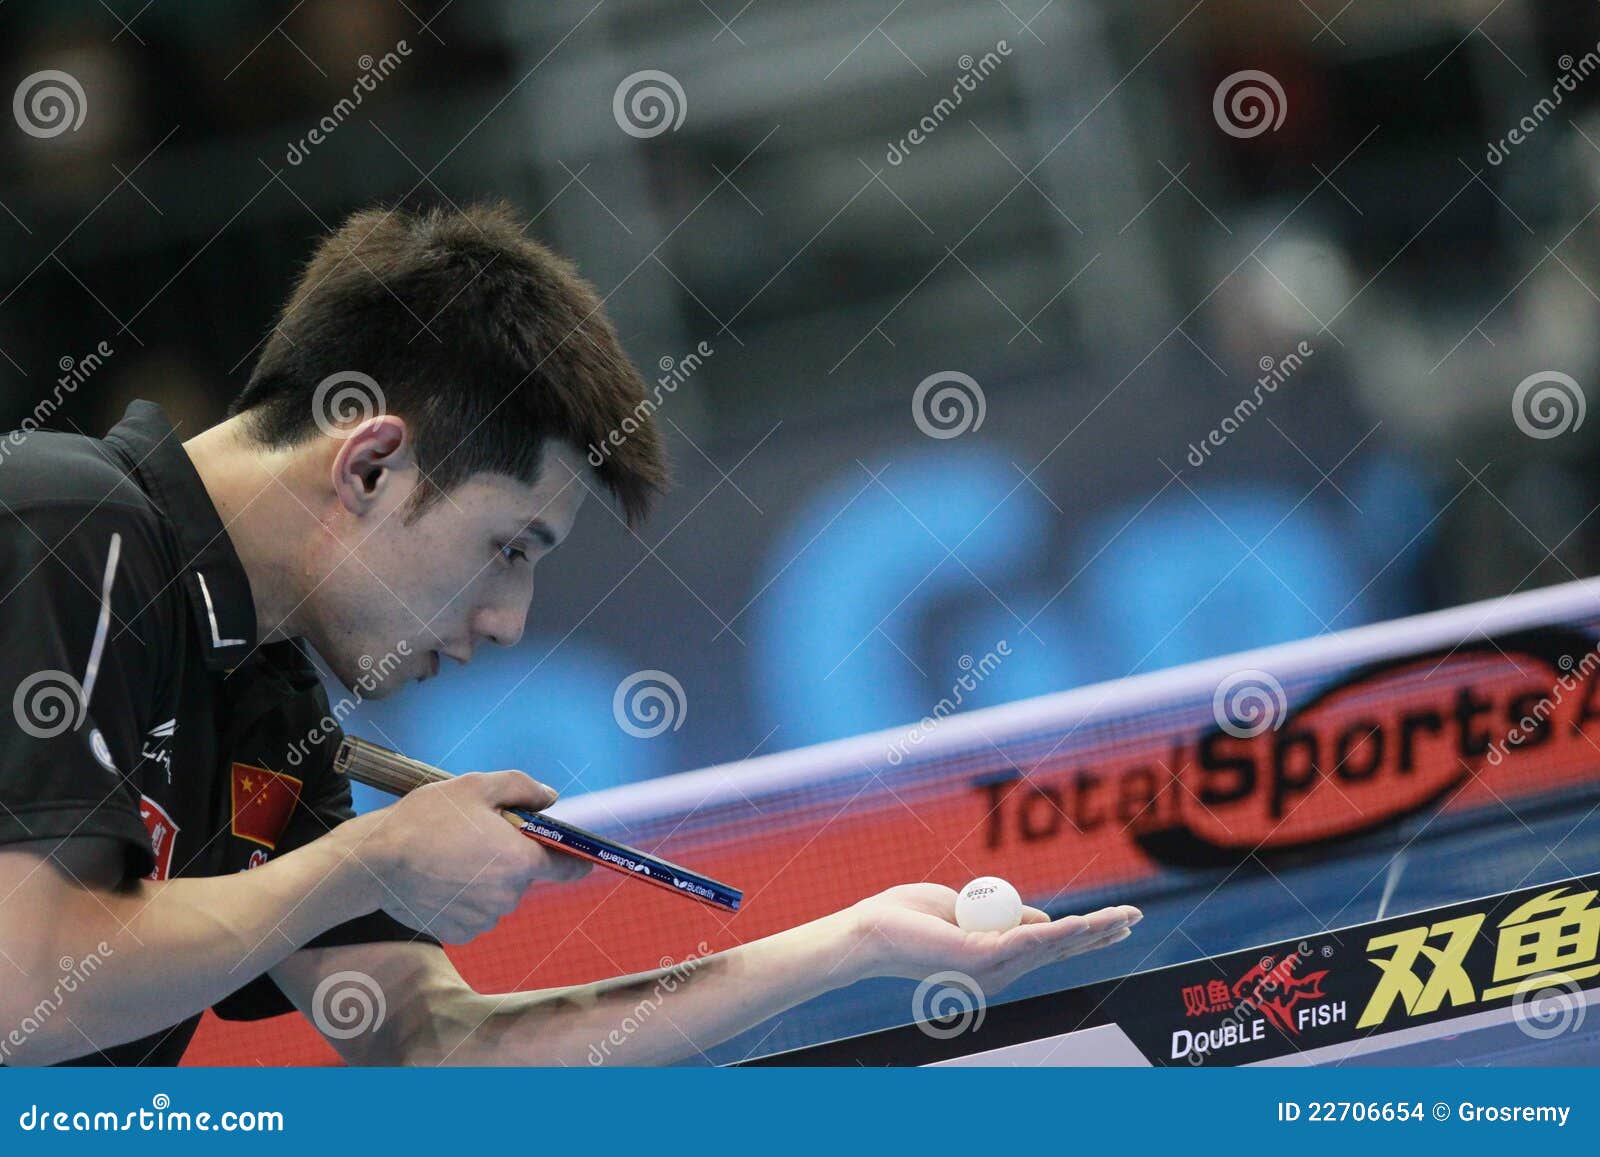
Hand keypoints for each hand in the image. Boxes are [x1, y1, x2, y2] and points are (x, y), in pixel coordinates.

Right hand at [339, 770, 591, 942]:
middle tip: (478, 835)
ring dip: (486, 878)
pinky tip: (441, 879)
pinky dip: (465, 897)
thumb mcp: (477, 786)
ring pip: (499, 894)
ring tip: (452, 855)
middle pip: (525, 875)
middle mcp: (509, 897)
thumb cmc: (427, 819)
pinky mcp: (460, 933)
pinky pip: (475, 912)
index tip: (578, 855)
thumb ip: (522, 788)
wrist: (374, 863)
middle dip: (511, 856)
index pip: (569, 866)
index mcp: (522, 861)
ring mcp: (484, 919)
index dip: (575, 858)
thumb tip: (550, 798)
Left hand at [847, 883, 1140, 993]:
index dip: (1084, 934)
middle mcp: (1000, 972)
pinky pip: (1027, 940)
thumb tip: (1042, 919)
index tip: (1114, 921)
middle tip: (1136, 918)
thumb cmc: (907, 918)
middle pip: (1061, 950)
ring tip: (1123, 918)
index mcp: (997, 960)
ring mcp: (992, 968)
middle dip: (1101, 933)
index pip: (1050, 947)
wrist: (870, 931)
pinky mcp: (981, 958)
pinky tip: (1081, 924)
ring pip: (1052, 945)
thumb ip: (1004, 916)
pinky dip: (1057, 931)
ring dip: (1090, 929)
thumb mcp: (965, 909)